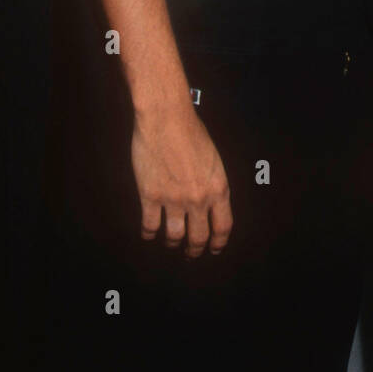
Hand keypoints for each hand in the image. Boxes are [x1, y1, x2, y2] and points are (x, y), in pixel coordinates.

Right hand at [132, 104, 232, 257]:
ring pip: (174, 237)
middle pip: (199, 238)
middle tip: (191, 253)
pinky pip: (150, 226)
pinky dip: (149, 233)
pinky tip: (149, 233)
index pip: (223, 226)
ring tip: (171, 242)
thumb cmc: (190, 132)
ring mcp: (174, 199)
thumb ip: (212, 184)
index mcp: (218, 188)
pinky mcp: (151, 196)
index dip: (219, 242)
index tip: (214, 248)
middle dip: (195, 249)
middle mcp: (198, 199)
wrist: (166, 118)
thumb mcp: (213, 160)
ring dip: (173, 243)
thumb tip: (209, 204)